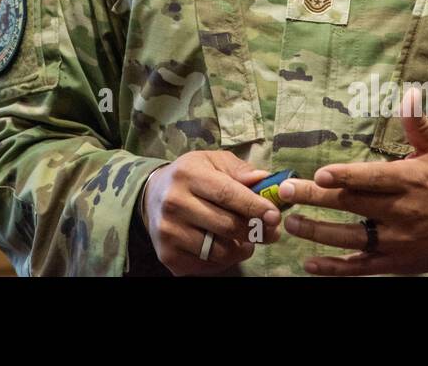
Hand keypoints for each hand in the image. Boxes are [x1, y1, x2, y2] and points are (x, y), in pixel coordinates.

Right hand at [142, 150, 282, 275]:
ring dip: (241, 248)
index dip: (255, 206)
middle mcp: (174, 202)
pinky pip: (208, 265)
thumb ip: (239, 170)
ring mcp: (169, 231)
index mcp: (188, 175)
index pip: (227, 194)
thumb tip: (264, 180)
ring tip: (245, 239)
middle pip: (227, 226)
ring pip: (220, 251)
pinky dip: (225, 260)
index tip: (275, 215)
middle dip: (256, 230)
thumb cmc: (191, 176)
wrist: (153, 195)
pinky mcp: (168, 254)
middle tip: (270, 231)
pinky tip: (225, 246)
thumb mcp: (212, 162)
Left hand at [278, 87, 427, 274]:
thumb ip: (419, 125)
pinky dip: (335, 267)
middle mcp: (401, 212)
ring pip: (351, 237)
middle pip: (352, 205)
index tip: (319, 174)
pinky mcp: (395, 262)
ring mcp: (396, 240)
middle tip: (286, 191)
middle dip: (316, 199)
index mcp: (410, 181)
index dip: (346, 177)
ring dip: (318, 232)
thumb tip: (410, 93)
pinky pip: (361, 266)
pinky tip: (310, 264)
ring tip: (290, 222)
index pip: (373, 179)